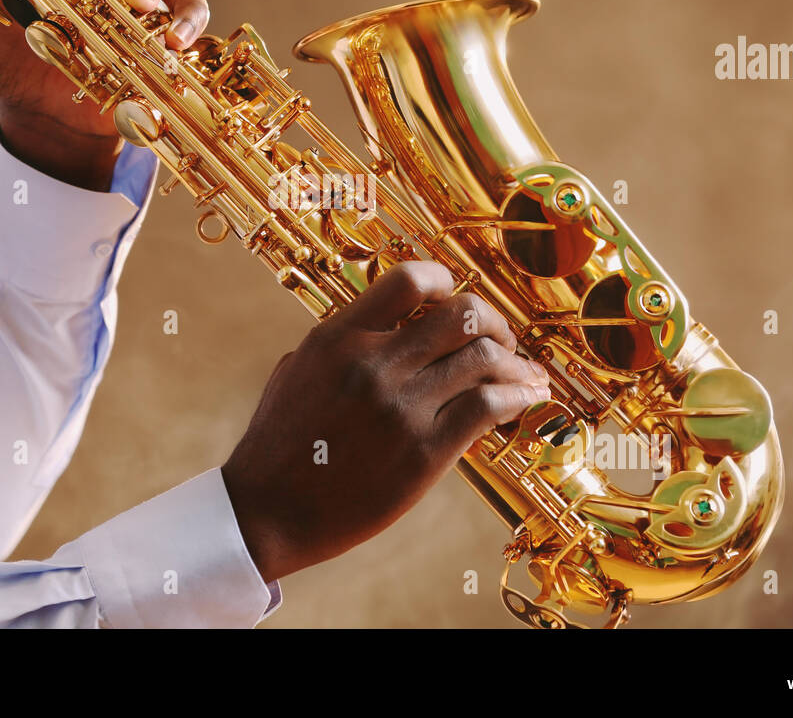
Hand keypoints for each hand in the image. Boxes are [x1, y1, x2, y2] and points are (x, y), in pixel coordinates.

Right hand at [221, 261, 550, 582]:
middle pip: (463, 314)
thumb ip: (343, 340)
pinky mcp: (423, 453)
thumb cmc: (280, 444)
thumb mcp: (299, 370)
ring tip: (525, 375)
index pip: (408, 280)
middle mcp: (373, 363)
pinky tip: (525, 400)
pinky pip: (488, 407)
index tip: (454, 298)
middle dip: (493, 323)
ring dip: (515, 363)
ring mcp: (400, 408)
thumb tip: (391, 322)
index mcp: (338, 337)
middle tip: (501, 341)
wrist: (267, 512)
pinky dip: (517, 397)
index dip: (444, 280)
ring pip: (485, 359)